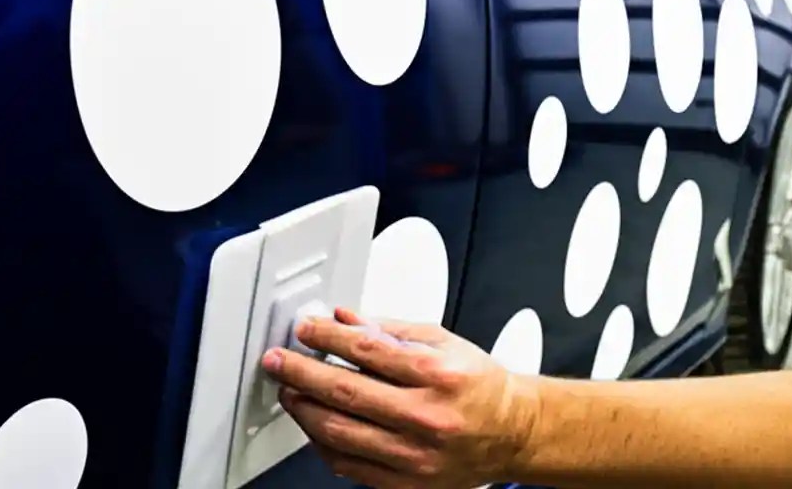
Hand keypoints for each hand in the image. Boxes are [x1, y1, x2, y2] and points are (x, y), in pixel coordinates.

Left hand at [260, 308, 540, 487]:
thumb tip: (342, 318)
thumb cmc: (479, 385)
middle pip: (345, 391)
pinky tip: (314, 425)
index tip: (304, 330)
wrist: (513, 432)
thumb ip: (388, 329)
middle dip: (300, 372)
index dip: (325, 337)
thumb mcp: (440, 341)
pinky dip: (323, 444)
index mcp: (437, 374)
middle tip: (279, 361)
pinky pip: (349, 465)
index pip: (365, 349)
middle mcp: (426, 416)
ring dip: (304, 409)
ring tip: (290, 392)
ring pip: (339, 432)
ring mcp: (415, 455)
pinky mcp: (407, 484)